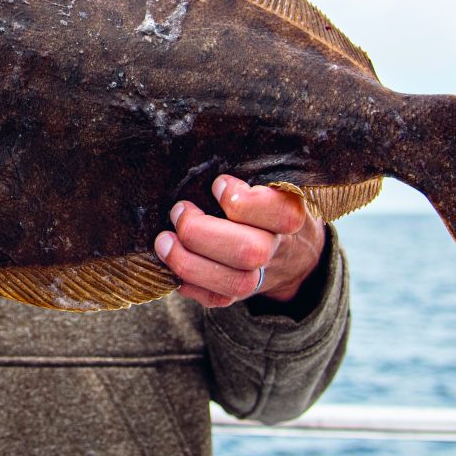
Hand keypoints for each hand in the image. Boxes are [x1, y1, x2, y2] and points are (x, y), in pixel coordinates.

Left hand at [153, 175, 324, 308]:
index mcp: (291, 214)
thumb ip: (248, 173)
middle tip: (178, 212)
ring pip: (233, 283)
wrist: (293, 251)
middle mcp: (279, 248)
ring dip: (189, 262)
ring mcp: (262, 276)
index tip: (217, 185)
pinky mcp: (242, 295)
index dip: (243, 202)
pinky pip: (216, 299)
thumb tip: (199, 155)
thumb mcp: (269, 183)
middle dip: (203, 233)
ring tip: (163, 242)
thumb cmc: (268, 202)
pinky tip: (171, 266)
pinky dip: (189, 285)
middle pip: (250, 252)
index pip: (280, 213)